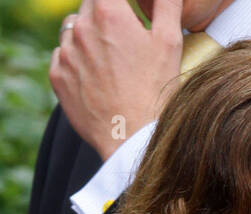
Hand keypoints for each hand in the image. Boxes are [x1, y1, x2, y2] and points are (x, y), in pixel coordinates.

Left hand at [49, 0, 183, 162]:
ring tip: (109, 61)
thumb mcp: (169, 41)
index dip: (119, 5)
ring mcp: (66, 53)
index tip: (128, 17)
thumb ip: (166, 4)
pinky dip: (75, 61)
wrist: (132, 140)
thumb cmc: (155, 91)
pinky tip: (95, 78)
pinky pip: (61, 56)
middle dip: (105, 17)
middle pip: (89, 7)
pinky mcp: (58, 77)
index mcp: (109, 12)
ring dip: (87, 36)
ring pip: (72, 30)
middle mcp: (81, 27)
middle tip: (124, 41)